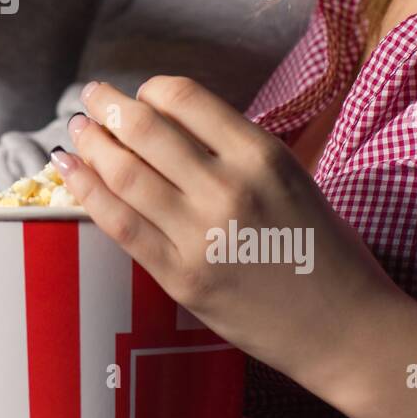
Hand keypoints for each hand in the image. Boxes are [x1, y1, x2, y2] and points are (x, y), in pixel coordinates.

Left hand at [56, 78, 405, 412]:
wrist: (345, 328)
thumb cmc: (322, 248)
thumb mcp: (291, 176)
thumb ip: (234, 147)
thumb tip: (170, 118)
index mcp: (261, 155)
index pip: (183, 97)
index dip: (149, 89)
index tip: (139, 94)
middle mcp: (228, 189)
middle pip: (144, 129)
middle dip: (107, 105)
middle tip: (92, 96)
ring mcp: (200, 235)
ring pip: (123, 173)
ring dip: (90, 144)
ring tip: (76, 131)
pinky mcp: (180, 277)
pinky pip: (119, 223)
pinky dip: (87, 191)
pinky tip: (71, 172)